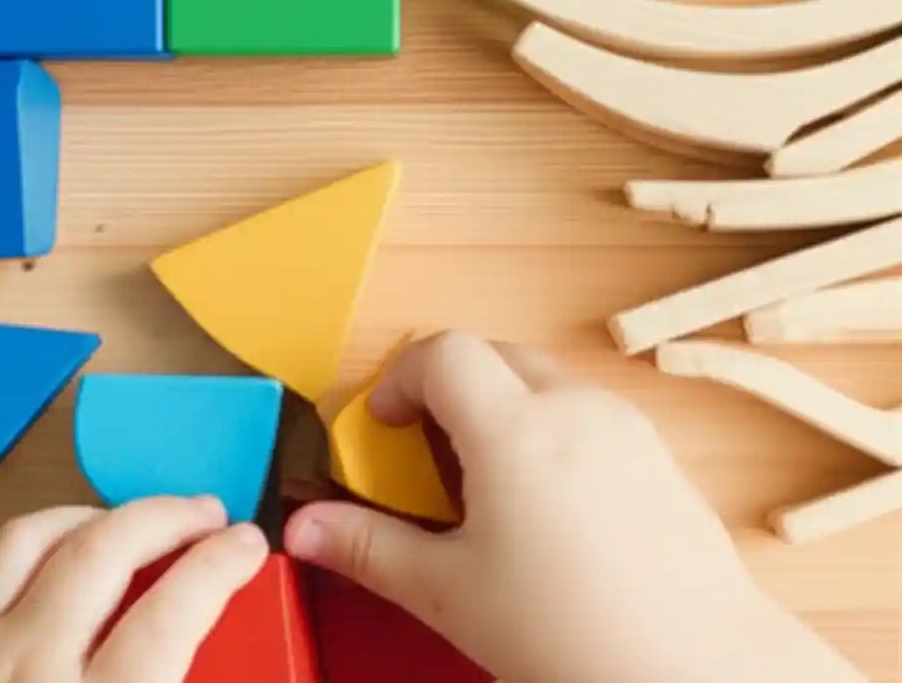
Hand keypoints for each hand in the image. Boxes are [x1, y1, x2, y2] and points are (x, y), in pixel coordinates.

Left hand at [0, 496, 267, 682]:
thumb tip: (221, 672)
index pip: (173, 608)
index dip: (220, 563)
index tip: (246, 546)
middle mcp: (27, 669)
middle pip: (104, 549)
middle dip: (166, 516)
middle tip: (204, 516)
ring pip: (29, 537)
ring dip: (91, 515)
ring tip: (128, 522)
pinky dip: (18, 545)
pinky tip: (45, 555)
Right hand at [286, 332, 863, 682]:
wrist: (699, 672)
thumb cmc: (572, 634)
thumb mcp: (449, 591)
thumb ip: (368, 548)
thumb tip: (305, 528)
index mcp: (515, 430)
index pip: (444, 352)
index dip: (401, 379)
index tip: (384, 427)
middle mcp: (576, 411)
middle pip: (494, 355)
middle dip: (448, 389)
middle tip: (424, 454)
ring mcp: (627, 430)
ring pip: (545, 383)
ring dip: (501, 409)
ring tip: (484, 489)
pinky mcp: (660, 460)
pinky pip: (589, 417)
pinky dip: (551, 434)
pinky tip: (546, 513)